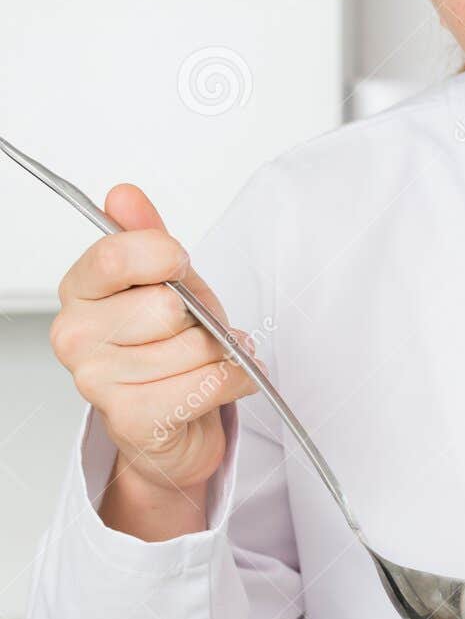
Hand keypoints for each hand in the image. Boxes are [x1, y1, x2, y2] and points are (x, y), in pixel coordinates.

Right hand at [49, 183, 260, 495]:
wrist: (173, 423)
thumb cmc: (170, 346)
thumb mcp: (166, 280)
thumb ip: (147, 236)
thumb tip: (123, 194)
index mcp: (80, 290)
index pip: (117, 255)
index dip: (166, 257)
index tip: (179, 265)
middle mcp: (75, 335)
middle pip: (169, 305)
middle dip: (201, 316)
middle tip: (195, 330)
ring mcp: (97, 381)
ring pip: (195, 346)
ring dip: (220, 353)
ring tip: (204, 360)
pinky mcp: (131, 418)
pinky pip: (208, 383)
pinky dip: (234, 379)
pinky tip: (222, 381)